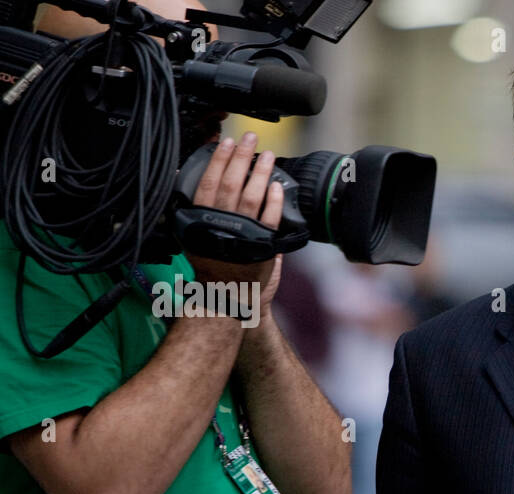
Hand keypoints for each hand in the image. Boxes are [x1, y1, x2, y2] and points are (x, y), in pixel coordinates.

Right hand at [185, 132, 283, 320]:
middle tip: (249, 138)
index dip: (217, 159)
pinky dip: (274, 200)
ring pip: (251, 196)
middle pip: (230, 183)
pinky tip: (278, 185)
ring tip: (267, 155)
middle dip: (241, 156)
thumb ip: (199, 209)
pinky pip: (270, 217)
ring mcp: (242, 234)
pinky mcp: (262, 244)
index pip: (207, 182)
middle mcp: (221, 223)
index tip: (225, 141)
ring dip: (260, 172)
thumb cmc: (212, 264)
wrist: (228, 295)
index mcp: (201, 219)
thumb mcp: (194, 234)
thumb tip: (196, 179)